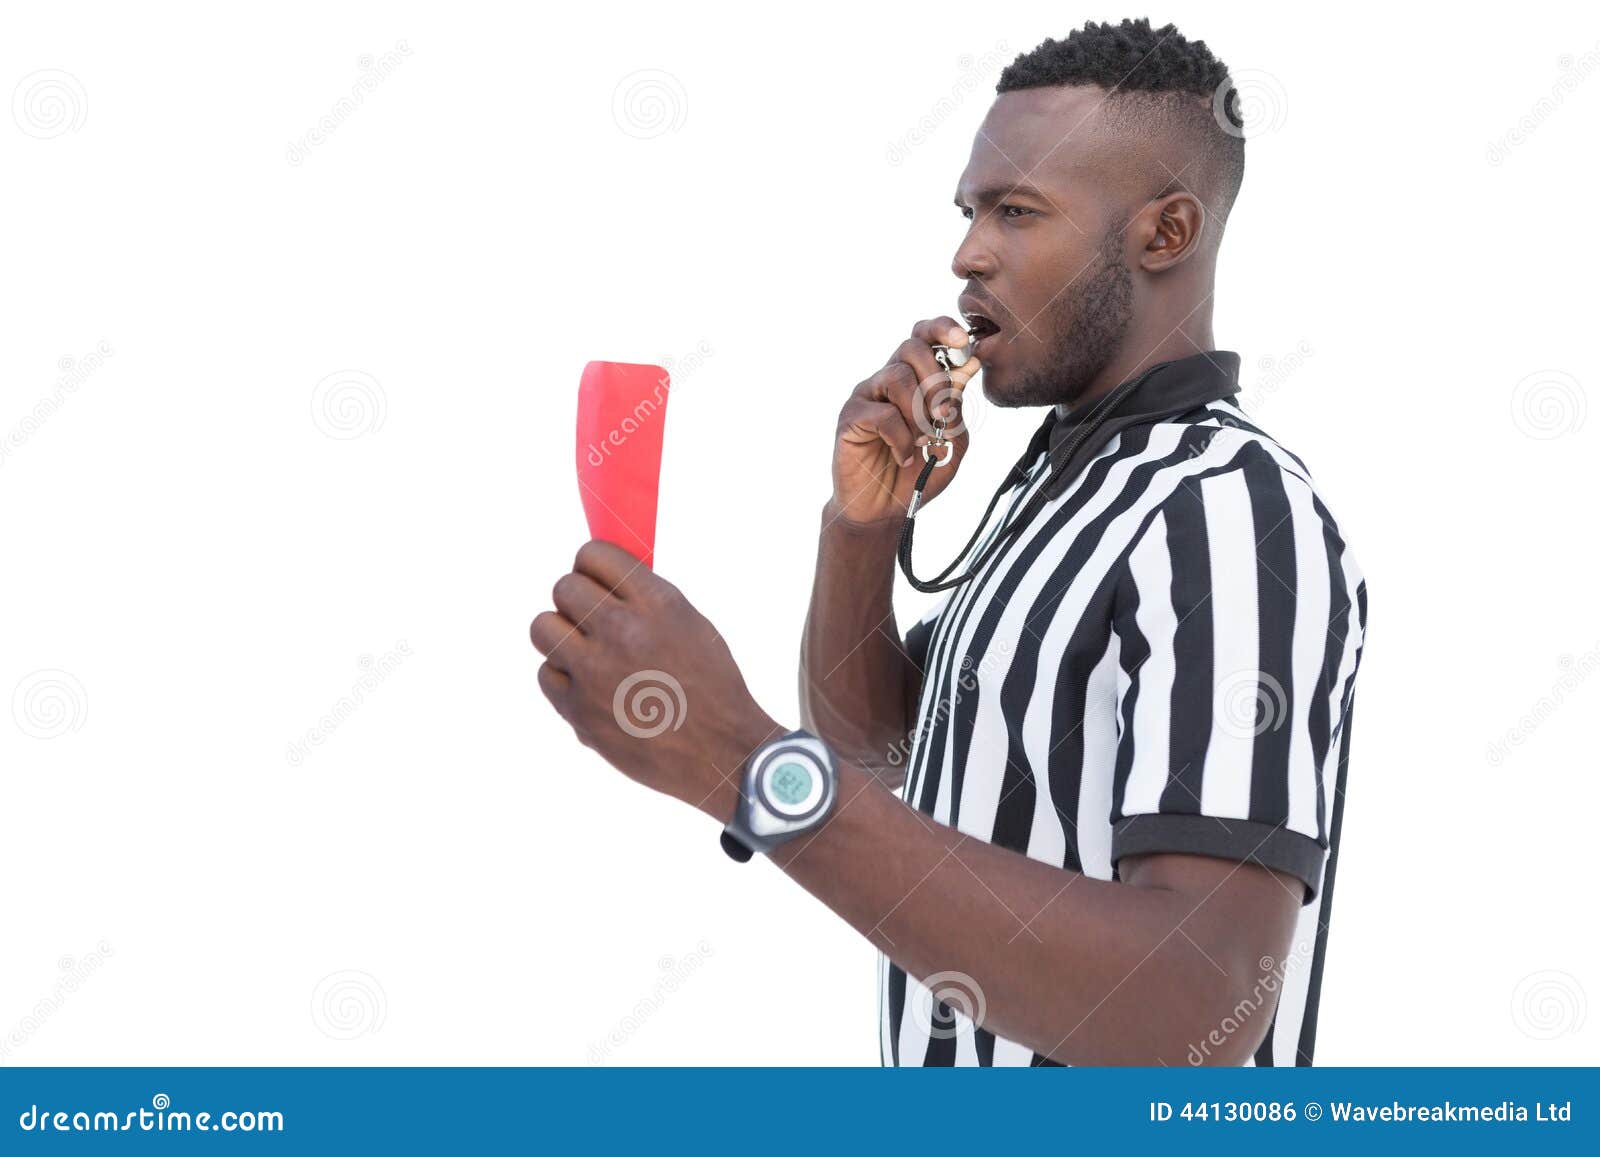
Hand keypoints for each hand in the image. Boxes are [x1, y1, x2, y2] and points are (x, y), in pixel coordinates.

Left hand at [529, 540, 782, 820]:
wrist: (721, 753)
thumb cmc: (712, 688)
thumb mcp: (692, 626)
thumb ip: (646, 600)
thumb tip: (601, 580)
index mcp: (657, 604)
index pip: (593, 554)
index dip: (590, 565)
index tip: (595, 580)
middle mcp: (622, 631)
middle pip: (563, 587)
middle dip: (575, 599)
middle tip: (591, 620)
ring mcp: (595, 671)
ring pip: (542, 627)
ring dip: (560, 635)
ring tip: (585, 652)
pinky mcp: (578, 710)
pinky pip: (545, 674)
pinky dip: (562, 678)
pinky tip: (588, 687)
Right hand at [831, 317, 981, 523]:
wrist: (885, 509)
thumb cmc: (918, 472)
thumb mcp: (952, 439)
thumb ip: (958, 404)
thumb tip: (970, 363)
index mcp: (915, 379)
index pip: (924, 336)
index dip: (944, 330)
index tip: (965, 343)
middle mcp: (889, 380)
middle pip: (912, 347)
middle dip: (936, 378)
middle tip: (944, 413)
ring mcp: (868, 396)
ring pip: (897, 377)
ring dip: (919, 412)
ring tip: (922, 440)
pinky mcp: (851, 417)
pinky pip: (883, 414)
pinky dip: (901, 438)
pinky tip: (903, 457)